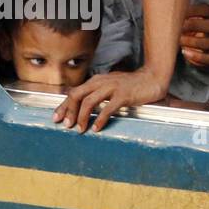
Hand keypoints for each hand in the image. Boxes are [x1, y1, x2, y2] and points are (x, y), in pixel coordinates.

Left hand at [52, 67, 168, 132]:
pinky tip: (96, 128)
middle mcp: (100, 82)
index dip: (63, 106)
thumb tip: (83, 108)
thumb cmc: (130, 86)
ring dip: (81, 116)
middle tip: (65, 125)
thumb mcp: (109, 87)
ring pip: (89, 101)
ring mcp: (111, 88)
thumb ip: (97, 94)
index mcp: (95, 81)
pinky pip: (107, 108)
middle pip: (76, 95)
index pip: (74, 92)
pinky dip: (100, 119)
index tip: (56, 118)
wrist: (151, 79)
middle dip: (68, 111)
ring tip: (79, 129)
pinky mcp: (123, 95)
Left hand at [179, 3, 208, 69]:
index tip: (178, 11)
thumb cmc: (194, 27)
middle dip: (192, 25)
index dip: (193, 10)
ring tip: (177, 41)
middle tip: (177, 27)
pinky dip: (196, 56)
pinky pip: (208, 58)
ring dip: (191, 42)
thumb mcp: (192, 17)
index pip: (207, 10)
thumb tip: (165, 11)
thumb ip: (183, 14)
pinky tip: (184, 52)